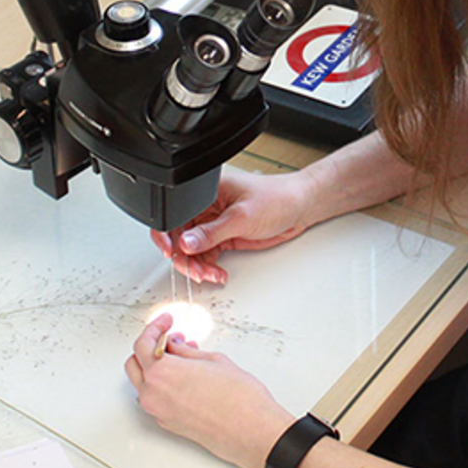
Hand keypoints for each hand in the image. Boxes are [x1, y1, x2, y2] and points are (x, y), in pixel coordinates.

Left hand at [125, 314, 291, 467]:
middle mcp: (153, 394)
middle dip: (150, 346)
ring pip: (144, 381)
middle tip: (171, 336)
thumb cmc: (236, 397)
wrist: (248, 428)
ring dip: (157, 365)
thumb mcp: (213, 360)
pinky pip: (155, 397)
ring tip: (184, 355)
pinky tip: (185, 375)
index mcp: (162, 373)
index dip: (154, 327)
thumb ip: (186, 351)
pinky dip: (163, 382)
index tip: (165, 322)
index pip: (143, 344)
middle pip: (135, 363)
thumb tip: (176, 346)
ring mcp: (158, 411)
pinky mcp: (167, 422)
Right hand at [152, 168, 310, 283]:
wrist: (300, 207)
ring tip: (210, 275)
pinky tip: (217, 273)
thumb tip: (185, 243)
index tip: (170, 252)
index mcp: (206, 192)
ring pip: (193, 250)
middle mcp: (207, 207)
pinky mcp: (225, 236)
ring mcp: (215, 223)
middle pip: (180, 237)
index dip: (167, 234)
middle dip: (185, 257)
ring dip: (198, 266)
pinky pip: (207, 255)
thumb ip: (212, 232)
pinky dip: (209, 267)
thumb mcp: (242, 216)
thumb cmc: (277, 198)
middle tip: (197, 271)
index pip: (176, 214)